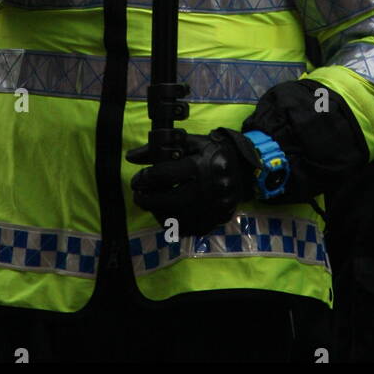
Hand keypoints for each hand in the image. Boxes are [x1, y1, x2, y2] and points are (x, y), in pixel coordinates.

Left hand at [127, 129, 257, 236]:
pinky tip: (164, 213)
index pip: (166, 175)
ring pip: (176, 219)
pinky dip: (172, 223)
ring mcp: (213, 208)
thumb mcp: (188, 143)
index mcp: (203, 165)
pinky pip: (187, 230)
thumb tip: (131, 157)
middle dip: (147, 199)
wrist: (242, 168)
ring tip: (149, 203)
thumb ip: (159, 149)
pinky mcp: (215, 221)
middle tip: (137, 195)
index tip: (137, 179)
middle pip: (169, 200)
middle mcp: (209, 189)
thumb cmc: (212, 152)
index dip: (146, 178)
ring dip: (156, 212)